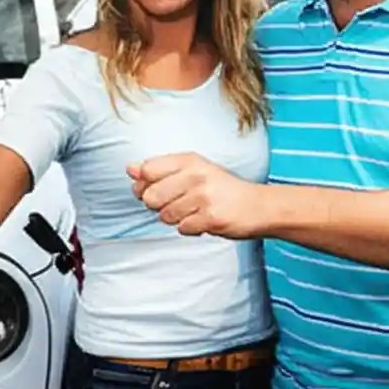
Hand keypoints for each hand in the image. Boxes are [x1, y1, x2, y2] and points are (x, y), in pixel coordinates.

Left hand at [127, 152, 268, 238]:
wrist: (258, 206)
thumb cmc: (221, 189)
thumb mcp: (192, 170)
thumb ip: (160, 170)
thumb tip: (130, 169)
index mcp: (188, 160)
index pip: (147, 170)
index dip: (144, 185)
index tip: (156, 189)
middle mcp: (195, 175)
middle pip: (151, 197)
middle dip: (159, 206)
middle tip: (179, 203)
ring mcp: (204, 196)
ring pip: (165, 216)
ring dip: (177, 218)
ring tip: (195, 211)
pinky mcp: (211, 218)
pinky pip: (182, 229)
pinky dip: (191, 229)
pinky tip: (204, 221)